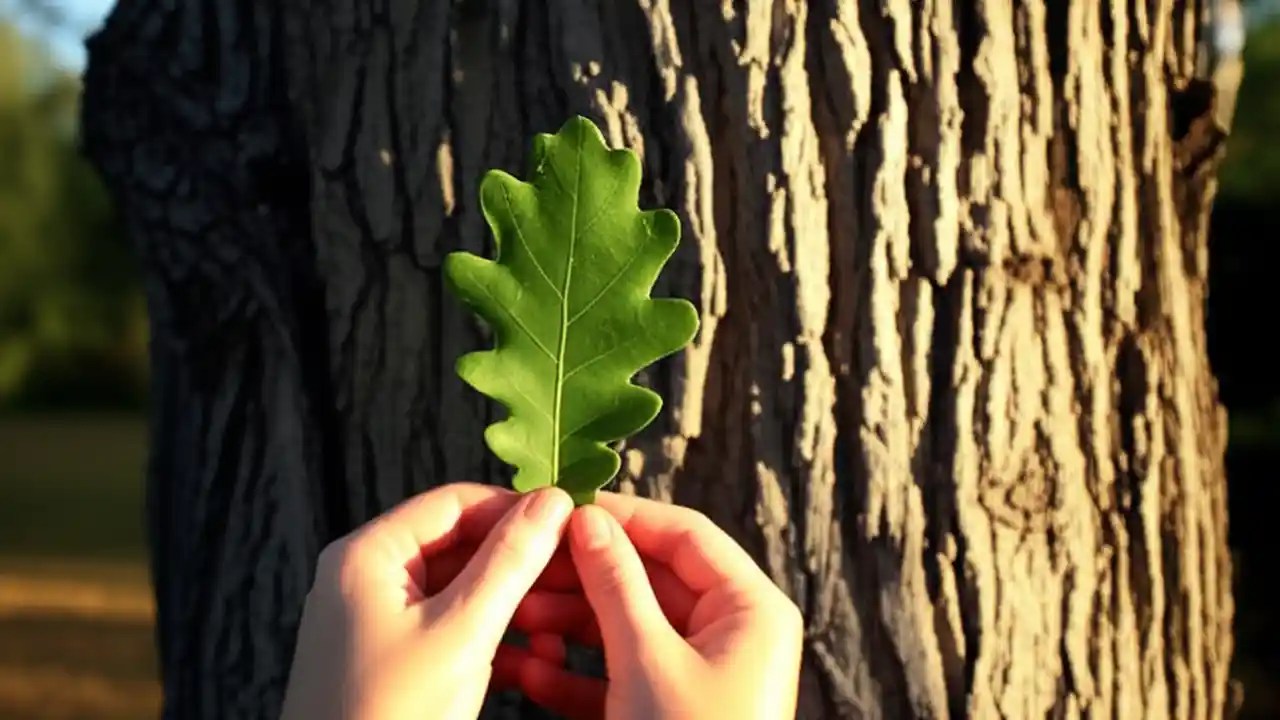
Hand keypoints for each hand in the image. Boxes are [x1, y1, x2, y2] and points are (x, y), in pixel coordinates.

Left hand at [279, 482, 573, 719]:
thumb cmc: (390, 714)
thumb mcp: (462, 632)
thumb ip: (510, 561)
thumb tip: (554, 500)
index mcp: (367, 554)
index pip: (455, 503)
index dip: (516, 509)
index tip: (572, 522)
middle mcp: (363, 578)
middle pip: (457, 545)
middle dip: (519, 564)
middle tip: (577, 576)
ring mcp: (373, 621)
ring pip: (458, 592)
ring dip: (512, 606)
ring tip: (563, 626)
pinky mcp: (387, 661)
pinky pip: (446, 630)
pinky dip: (489, 640)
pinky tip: (535, 662)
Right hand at [494, 492, 803, 719]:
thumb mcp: (648, 661)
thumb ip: (616, 584)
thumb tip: (587, 518)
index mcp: (749, 610)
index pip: (682, 535)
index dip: (621, 517)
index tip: (559, 508)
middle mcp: (729, 635)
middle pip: (647, 579)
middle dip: (581, 575)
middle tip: (523, 562)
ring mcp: (696, 676)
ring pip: (624, 628)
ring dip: (566, 623)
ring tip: (511, 614)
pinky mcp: (664, 713)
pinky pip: (616, 677)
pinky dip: (572, 673)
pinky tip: (521, 667)